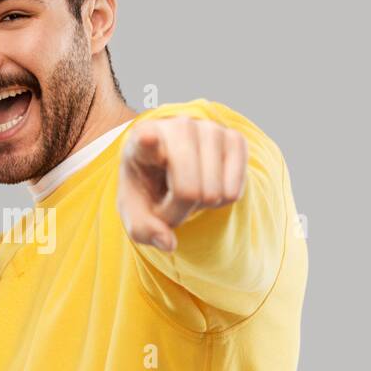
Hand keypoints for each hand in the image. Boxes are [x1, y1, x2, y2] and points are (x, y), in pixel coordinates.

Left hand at [117, 115, 246, 251]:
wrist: (169, 168)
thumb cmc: (149, 189)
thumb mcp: (136, 212)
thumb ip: (144, 230)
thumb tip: (168, 243)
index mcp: (141, 139)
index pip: (146, 140)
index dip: (148, 141)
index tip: (148, 139)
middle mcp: (177, 126)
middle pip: (188, 191)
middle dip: (179, 210)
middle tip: (170, 200)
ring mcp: (209, 129)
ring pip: (214, 193)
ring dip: (201, 205)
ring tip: (188, 189)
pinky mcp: (235, 139)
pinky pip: (235, 191)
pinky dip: (223, 200)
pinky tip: (209, 184)